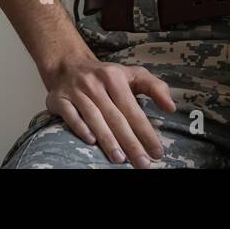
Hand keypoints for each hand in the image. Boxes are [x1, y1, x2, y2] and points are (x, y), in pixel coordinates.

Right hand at [42, 56, 175, 168]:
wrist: (67, 64)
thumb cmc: (106, 76)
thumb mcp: (132, 74)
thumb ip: (155, 87)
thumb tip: (171, 107)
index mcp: (115, 77)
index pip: (133, 109)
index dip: (146, 131)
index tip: (157, 152)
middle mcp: (94, 83)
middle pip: (115, 117)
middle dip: (130, 142)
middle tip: (142, 163)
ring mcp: (75, 90)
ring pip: (94, 117)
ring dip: (107, 139)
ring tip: (120, 159)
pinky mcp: (58, 98)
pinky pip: (70, 115)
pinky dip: (80, 127)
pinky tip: (91, 142)